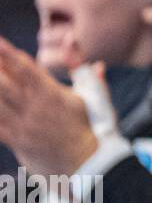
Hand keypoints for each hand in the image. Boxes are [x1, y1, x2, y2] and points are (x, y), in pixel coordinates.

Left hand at [0, 37, 98, 175]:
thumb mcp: (91, 92)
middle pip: (4, 84)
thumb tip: (70, 39)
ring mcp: (24, 126)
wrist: (90, 163)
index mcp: (54, 93)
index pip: (27, 69)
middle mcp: (36, 108)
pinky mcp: (17, 141)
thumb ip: (78, 65)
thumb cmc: (92, 124)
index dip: (9, 54)